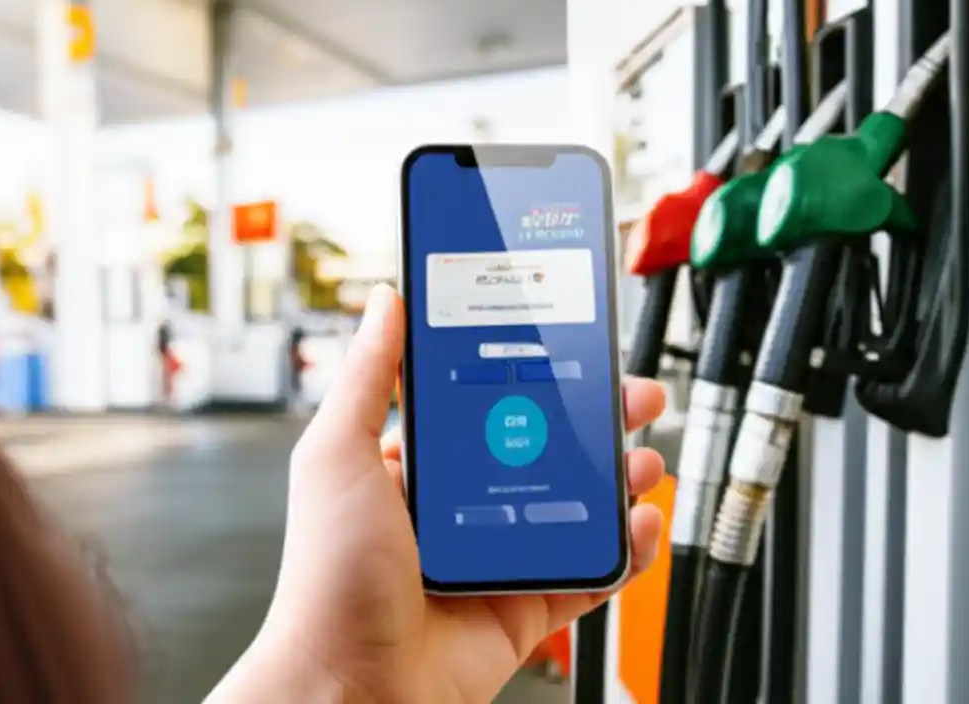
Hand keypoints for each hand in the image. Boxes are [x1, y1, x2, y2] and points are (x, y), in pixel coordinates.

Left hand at [208, 285, 666, 703]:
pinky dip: (625, 550)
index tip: (569, 344)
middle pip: (546, 449)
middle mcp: (462, 509)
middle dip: (595, 420)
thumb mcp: (337, 457)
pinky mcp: (525, 607)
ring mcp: (498, 558)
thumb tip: (384, 302)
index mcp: (418, 468)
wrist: (350, 686)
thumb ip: (366, 377)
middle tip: (631, 395)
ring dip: (618, 479)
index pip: (488, 402)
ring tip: (641, 458)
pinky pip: (590, 573)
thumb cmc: (327, 579)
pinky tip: (638, 524)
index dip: (533, 372)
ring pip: (577, 508)